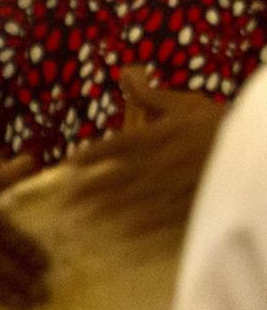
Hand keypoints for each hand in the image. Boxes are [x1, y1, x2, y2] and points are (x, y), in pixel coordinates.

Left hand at [66, 68, 223, 236]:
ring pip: (137, 199)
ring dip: (107, 209)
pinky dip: (143, 225)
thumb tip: (125, 75)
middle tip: (62, 199)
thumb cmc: (221, 124)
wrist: (260, 147)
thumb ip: (153, 97)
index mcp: (161, 134)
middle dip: (89, 188)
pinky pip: (165, 217)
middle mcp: (165, 160)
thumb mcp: (188, 105)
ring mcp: (179, 184)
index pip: (117, 145)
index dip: (91, 155)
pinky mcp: (194, 203)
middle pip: (119, 176)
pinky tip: (122, 234)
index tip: (68, 164)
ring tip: (81, 217)